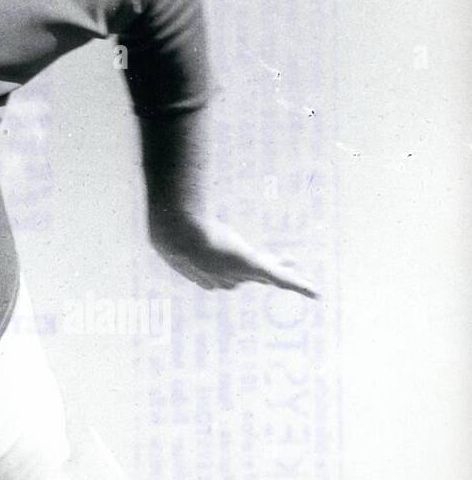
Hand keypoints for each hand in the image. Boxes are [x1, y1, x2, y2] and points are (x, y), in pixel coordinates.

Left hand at [149, 211, 317, 298]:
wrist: (177, 232)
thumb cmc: (170, 220)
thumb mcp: (171, 212)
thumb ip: (173, 201)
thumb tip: (164, 186)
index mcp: (203, 268)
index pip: (226, 267)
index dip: (234, 262)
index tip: (241, 251)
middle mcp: (222, 277)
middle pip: (248, 275)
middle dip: (264, 270)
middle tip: (281, 260)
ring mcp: (239, 273)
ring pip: (269, 276)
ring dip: (286, 274)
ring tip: (303, 280)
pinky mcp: (253, 266)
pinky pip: (282, 280)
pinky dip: (300, 287)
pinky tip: (317, 293)